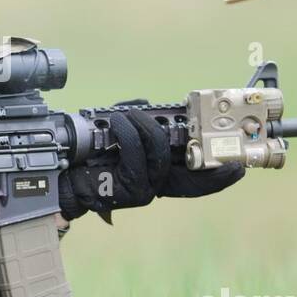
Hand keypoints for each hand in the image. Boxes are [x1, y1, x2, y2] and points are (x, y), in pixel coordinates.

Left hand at [58, 105, 243, 220]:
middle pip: (193, 171)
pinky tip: (114, 122)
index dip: (219, 174)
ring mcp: (145, 190)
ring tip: (125, 114)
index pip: (197, 178)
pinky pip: (137, 153)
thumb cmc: (85, 152)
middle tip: (192, 121)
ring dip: (143, 124)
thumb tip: (147, 106)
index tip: (239, 168)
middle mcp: (157, 184)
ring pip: (161, 150)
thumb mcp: (117, 129)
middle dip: (195, 143)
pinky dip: (127, 131)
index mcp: (160, 171)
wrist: (58, 174)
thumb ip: (137, 119)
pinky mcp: (130, 189)